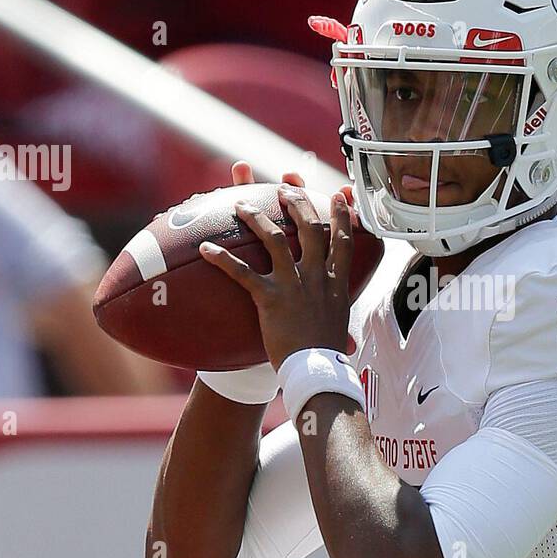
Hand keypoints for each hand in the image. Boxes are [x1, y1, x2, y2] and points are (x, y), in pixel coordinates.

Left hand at [198, 171, 354, 369]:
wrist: (316, 370)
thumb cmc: (326, 357)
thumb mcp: (340, 333)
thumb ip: (340, 328)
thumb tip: (351, 344)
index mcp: (335, 283)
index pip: (343, 240)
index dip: (342, 215)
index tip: (339, 196)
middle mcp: (316, 277)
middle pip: (309, 228)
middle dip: (298, 203)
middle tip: (285, 187)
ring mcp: (293, 285)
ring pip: (274, 240)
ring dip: (256, 218)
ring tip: (240, 204)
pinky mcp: (270, 298)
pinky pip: (242, 273)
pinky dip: (222, 259)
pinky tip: (205, 248)